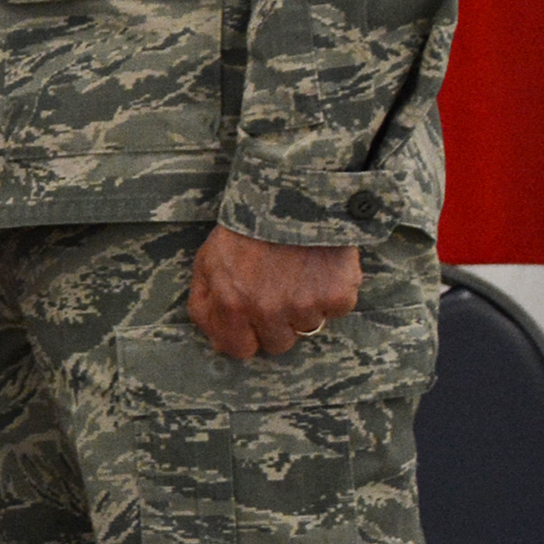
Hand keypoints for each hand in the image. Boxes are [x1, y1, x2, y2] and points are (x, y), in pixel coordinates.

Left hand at [188, 228, 363, 357]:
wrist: (291, 192)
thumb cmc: (245, 228)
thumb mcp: (208, 262)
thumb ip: (206, 306)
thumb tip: (218, 344)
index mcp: (232, 306)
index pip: (241, 350)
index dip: (247, 336)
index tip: (253, 321)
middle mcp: (268, 312)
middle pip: (279, 343)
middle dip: (278, 322)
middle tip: (280, 288)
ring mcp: (306, 306)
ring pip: (310, 326)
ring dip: (307, 305)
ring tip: (300, 270)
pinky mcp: (338, 296)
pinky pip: (337, 309)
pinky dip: (334, 291)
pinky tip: (323, 266)